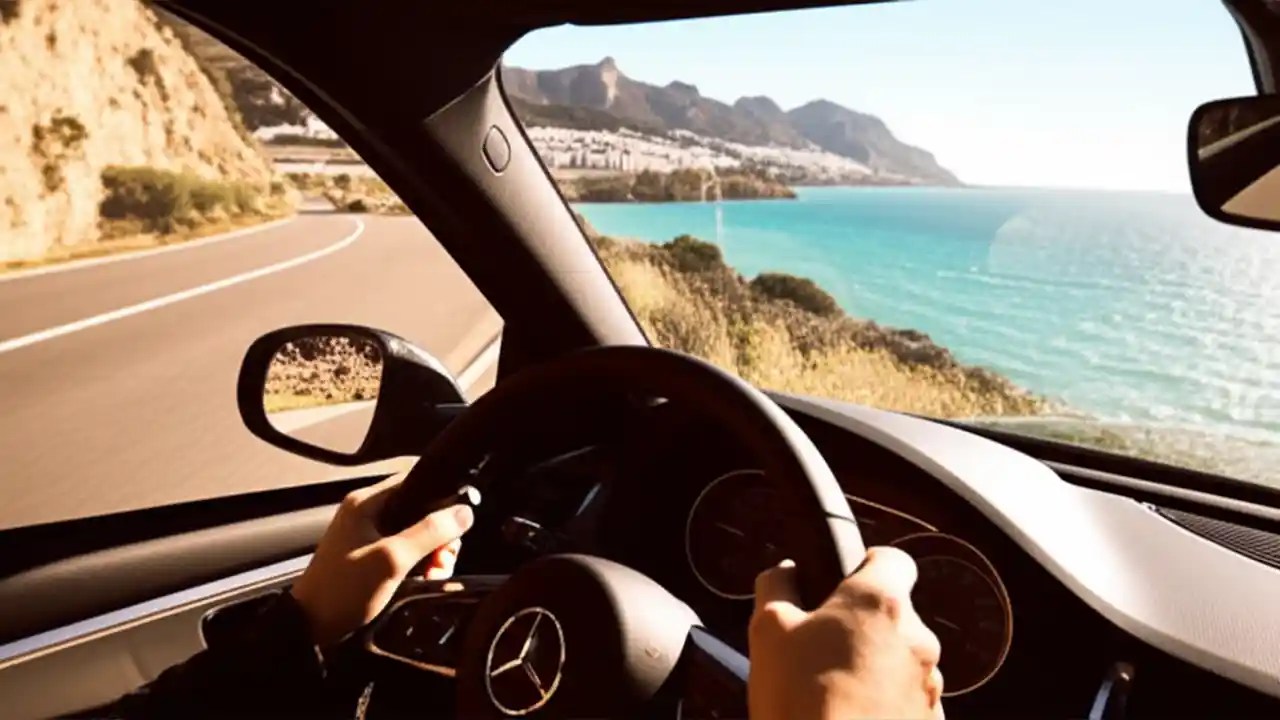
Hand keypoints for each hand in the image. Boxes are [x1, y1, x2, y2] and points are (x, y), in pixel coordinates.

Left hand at [290, 472, 475, 645]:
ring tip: (436, 573)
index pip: (417, 481)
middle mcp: (368, 512)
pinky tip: (426, 579)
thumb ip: (430, 533)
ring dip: (433, 552)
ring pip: (417, 533)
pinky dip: (420, 563)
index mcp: (367, 501)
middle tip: (444, 559)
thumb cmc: (344, 589)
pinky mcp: (371, 556)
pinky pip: (406, 550)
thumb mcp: (391, 559)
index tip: (454, 527)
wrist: (310, 626)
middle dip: (440, 535)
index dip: (442, 500)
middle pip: (421, 510)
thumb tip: (465, 512)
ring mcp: (368, 535)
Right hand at [747, 547, 943, 719]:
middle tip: (822, 648)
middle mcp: (917, 638)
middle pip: (894, 615)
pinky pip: (907, 701)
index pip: (893, 560)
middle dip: (863, 627)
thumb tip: (785, 571)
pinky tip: (850, 718)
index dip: (866, 567)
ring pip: (902, 660)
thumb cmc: (799, 700)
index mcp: (880, 602)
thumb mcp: (768, 630)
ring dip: (875, 668)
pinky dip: (884, 705)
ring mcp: (930, 685)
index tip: (841, 585)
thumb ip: (777, 585)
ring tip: (833, 692)